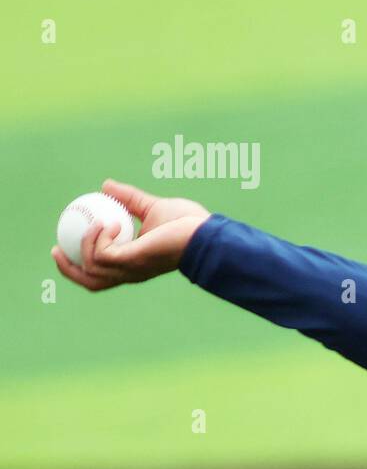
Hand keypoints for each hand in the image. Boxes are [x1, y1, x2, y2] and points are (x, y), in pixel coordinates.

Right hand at [51, 179, 210, 291]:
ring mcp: (132, 269)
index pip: (102, 273)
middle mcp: (131, 272)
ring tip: (95, 223)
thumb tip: (106, 185)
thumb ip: (129, 199)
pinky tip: (107, 223)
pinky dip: (97, 239)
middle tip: (56, 248)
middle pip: (91, 282)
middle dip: (68, 269)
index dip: (80, 264)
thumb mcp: (152, 206)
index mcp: (134, 264)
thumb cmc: (188, 223)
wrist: (207, 231)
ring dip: (85, 245)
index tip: (64, 244)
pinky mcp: (133, 261)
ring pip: (92, 268)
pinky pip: (102, 255)